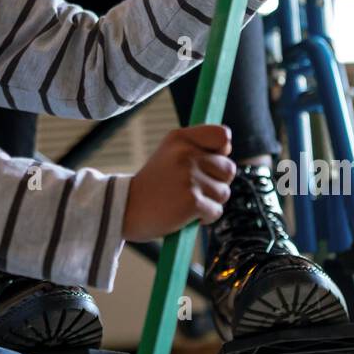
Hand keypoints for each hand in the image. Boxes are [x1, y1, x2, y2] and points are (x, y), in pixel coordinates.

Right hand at [122, 124, 235, 240]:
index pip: (222, 135)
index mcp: (180, 138)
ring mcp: (189, 177)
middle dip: (216, 182)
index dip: (221, 152)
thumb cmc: (153, 185)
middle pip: (228, 169)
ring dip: (210, 201)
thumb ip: (197, 147)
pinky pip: (216, 210)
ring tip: (186, 201)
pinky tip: (185, 215)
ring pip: (224, 192)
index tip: (208, 162)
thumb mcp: (169, 154)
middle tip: (191, 188)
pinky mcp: (193, 201)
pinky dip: (204, 217)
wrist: (125, 209)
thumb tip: (228, 148)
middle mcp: (186, 154)